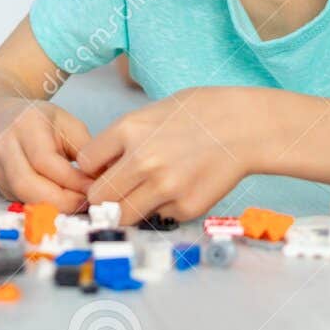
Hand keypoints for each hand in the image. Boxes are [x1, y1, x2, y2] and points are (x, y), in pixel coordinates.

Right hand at [0, 99, 91, 210]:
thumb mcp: (69, 125)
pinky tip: (62, 201)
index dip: (71, 180)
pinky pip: (23, 201)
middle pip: (27, 184)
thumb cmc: (42, 122)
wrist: (6, 119)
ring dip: (53, 207)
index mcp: (25, 125)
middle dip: (61, 200)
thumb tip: (105, 178)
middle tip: (86, 203)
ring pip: (23, 197)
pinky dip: (45, 206)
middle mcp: (5, 147)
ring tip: (77, 203)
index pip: (45, 161)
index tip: (94, 188)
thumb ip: (85, 149)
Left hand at [77, 87, 257, 224]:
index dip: (91, 169)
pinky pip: (159, 216)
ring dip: (129, 207)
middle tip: (117, 190)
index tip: (101, 170)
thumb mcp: (151, 113)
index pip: (84, 163)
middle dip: (103, 195)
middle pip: (98, 197)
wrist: (244, 127)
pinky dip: (164, 207)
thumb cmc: (199, 113)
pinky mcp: (185, 207)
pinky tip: (180, 187)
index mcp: (128, 130)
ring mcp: (164, 187)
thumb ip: (123, 139)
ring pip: (123, 215)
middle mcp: (142, 161)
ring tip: (146, 192)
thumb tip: (99, 167)